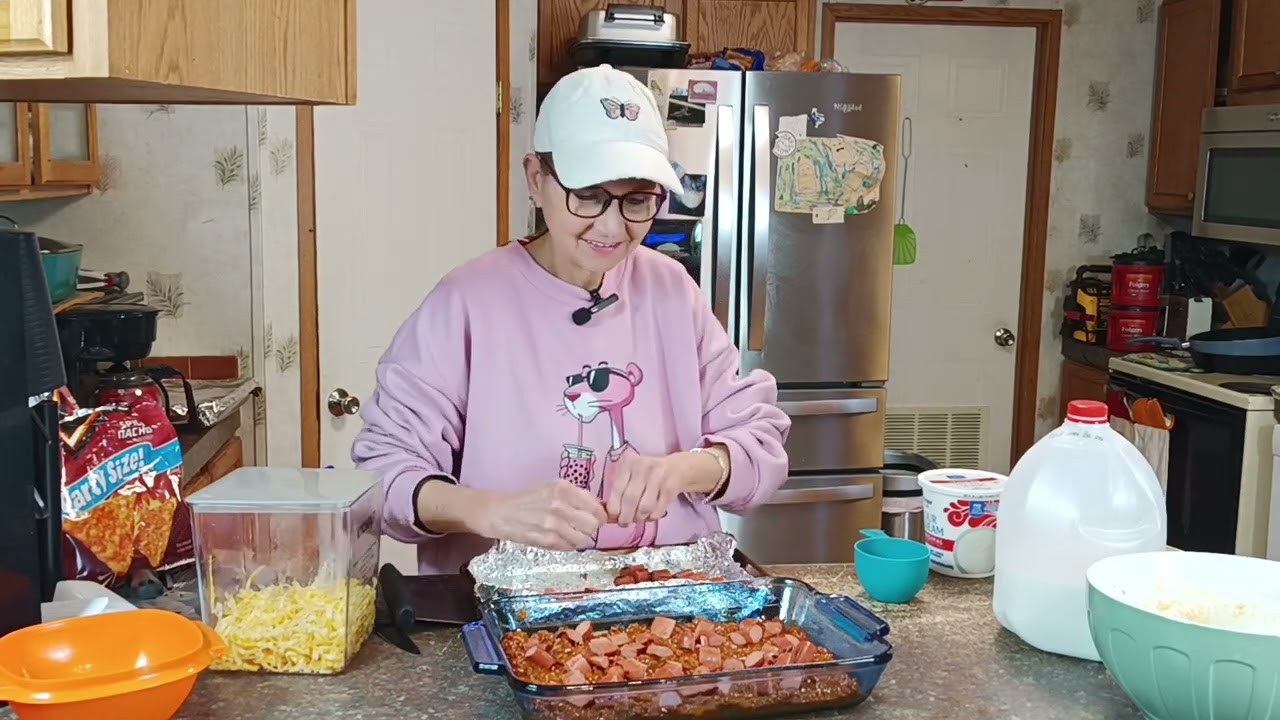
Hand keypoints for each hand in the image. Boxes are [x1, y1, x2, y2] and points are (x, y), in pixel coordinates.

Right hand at [482, 480, 607, 550]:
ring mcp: (554, 524)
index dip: (600, 516)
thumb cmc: (529, 500)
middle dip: (591, 528)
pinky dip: (568, 545)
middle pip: (593, 525)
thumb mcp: (552, 488)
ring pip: (584, 539)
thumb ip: (576, 496)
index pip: (596, 508)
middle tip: (582, 527)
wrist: (501, 513)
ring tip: (569, 533)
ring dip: (580, 539)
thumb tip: (600, 509)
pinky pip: (570, 547)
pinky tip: (559, 538)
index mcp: (564, 488)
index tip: (597, 519)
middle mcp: (560, 505)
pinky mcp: (547, 540)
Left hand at [606, 451, 721, 527]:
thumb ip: (619, 492)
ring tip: (638, 518)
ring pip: (644, 506)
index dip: (614, 507)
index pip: (617, 488)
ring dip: (639, 518)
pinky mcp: (671, 486)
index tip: (614, 517)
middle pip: (630, 499)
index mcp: (629, 463)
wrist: (677, 468)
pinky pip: (658, 509)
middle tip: (624, 523)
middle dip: (625, 516)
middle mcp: (643, 466)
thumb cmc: (647, 475)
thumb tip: (609, 516)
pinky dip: (652, 517)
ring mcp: (658, 475)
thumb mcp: (631, 476)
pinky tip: (650, 515)